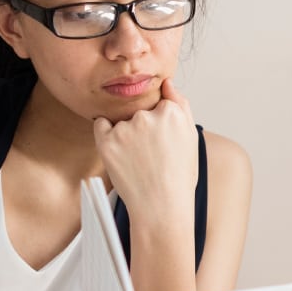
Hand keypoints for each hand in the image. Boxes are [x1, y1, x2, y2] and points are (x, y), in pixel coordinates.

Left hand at [92, 77, 197, 211]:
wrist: (161, 207)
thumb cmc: (178, 176)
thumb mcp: (190, 137)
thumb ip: (180, 104)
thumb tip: (168, 83)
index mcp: (172, 112)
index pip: (159, 103)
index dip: (159, 123)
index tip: (161, 142)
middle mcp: (148, 116)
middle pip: (139, 111)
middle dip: (142, 128)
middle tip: (150, 155)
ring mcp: (126, 128)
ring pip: (121, 120)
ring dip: (125, 134)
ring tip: (138, 161)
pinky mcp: (107, 141)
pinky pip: (101, 125)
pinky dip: (106, 135)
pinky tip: (120, 155)